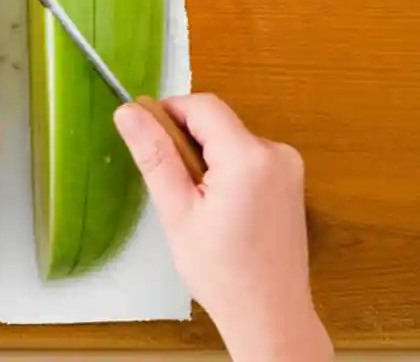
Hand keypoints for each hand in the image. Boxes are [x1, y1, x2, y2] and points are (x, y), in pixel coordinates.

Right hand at [114, 94, 332, 361]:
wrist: (270, 314)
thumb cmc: (223, 273)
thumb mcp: (177, 212)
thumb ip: (155, 156)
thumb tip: (128, 112)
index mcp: (248, 158)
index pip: (202, 106)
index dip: (168, 113)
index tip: (146, 137)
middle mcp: (276, 153)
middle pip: (218, 122)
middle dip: (188, 142)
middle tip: (172, 187)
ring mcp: (289, 166)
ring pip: (231, 139)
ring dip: (207, 158)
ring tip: (197, 206)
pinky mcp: (291, 180)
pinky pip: (249, 157)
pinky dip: (227, 170)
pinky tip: (220, 209)